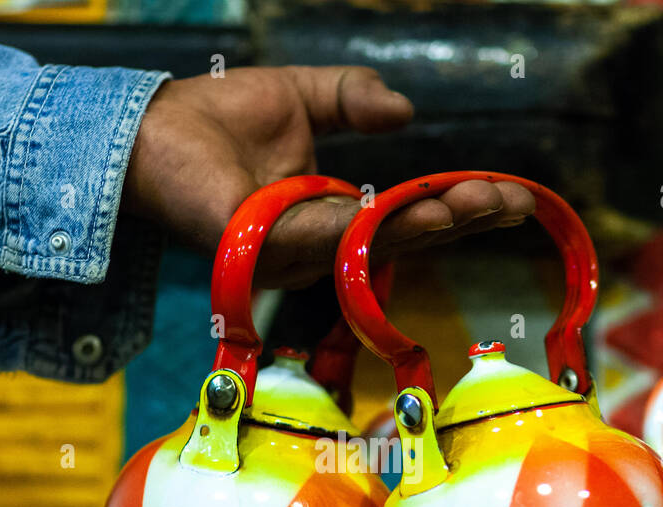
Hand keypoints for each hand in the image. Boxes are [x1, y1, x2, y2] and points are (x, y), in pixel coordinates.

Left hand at [122, 65, 535, 287]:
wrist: (147, 128)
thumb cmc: (214, 119)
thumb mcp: (300, 98)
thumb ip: (351, 100)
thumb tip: (405, 112)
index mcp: (332, 215)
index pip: (407, 216)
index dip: (458, 205)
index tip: (509, 193)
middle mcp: (319, 246)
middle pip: (403, 239)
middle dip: (462, 220)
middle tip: (515, 203)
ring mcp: (291, 253)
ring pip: (375, 243)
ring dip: (432, 224)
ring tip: (482, 202)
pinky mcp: (262, 246)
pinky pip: (327, 236)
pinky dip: (376, 225)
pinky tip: (423, 210)